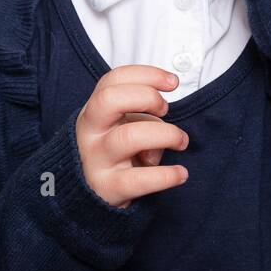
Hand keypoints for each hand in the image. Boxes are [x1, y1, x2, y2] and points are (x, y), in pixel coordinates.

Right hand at [75, 65, 189, 208]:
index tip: (172, 82)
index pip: (113, 80)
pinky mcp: (108, 189)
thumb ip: (138, 118)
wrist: (89, 196)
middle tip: (165, 109)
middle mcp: (90, 133)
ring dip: (165, 134)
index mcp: (93, 112)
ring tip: (181, 141)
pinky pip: (139, 180)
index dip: (146, 74)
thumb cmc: (113, 153)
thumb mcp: (118, 127)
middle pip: (109, 99)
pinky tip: (180, 173)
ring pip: (129, 137)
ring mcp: (96, 161)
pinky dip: (166, 175)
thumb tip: (162, 126)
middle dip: (147, 97)